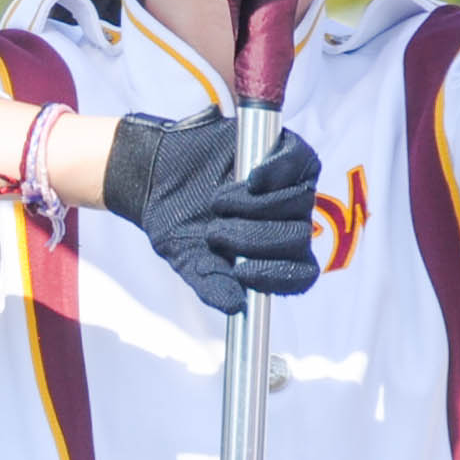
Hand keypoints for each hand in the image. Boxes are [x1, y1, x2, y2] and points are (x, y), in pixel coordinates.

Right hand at [100, 113, 321, 315]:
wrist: (158, 175)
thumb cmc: (180, 221)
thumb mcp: (187, 259)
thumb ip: (210, 283)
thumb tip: (234, 306)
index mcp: (276, 256)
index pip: (300, 274)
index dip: (278, 277)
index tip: (244, 274)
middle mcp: (290, 222)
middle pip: (299, 237)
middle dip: (254, 238)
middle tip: (214, 232)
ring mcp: (291, 187)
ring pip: (299, 201)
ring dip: (254, 205)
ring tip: (218, 202)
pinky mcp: (285, 152)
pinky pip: (300, 162)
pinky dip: (278, 171)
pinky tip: (253, 178)